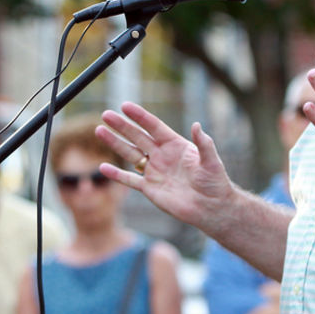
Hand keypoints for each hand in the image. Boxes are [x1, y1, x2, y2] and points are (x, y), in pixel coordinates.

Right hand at [96, 102, 232, 230]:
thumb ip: (204, 144)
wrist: (211, 207)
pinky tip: (102, 168)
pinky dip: (116, 175)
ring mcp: (155, 171)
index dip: (140, 116)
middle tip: (106, 114)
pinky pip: (130, 180)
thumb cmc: (215, 182)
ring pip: (130, 154)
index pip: (154, 126)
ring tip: (99, 130)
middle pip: (138, 136)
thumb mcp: (211, 161)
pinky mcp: (150, 189)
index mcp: (175, 144)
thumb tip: (196, 125)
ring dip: (115, 143)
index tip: (125, 106)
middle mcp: (162, 155)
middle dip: (122, 126)